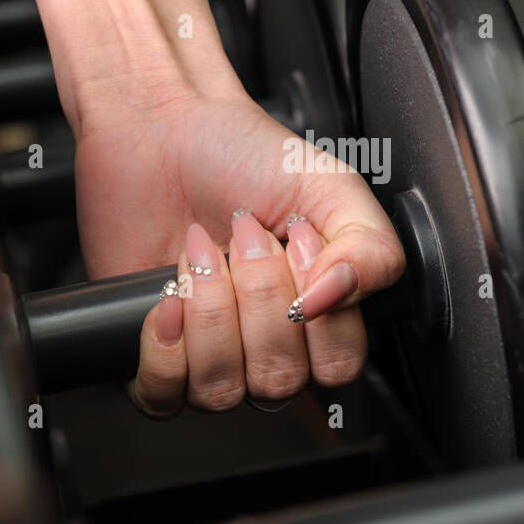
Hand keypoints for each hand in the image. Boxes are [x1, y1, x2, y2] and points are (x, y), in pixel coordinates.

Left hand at [73, 86, 404, 416]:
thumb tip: (335, 300)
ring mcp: (209, 355)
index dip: (317, 312)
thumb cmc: (243, 154)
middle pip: (279, 381)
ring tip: (203, 255)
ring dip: (210, 314)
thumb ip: (370, 250)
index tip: (298, 241)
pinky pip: (162, 395)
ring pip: (221, 391)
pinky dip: (164, 347)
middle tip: (245, 238)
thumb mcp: (334, 186)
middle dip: (258, 298)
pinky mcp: (153, 355)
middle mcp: (267, 346)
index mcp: (320, 315)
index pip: (337, 367)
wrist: (164, 128)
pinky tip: (168, 297)